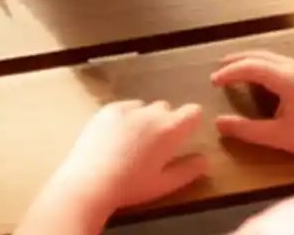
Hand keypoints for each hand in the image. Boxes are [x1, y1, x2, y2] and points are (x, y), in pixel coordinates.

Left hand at [42, 101, 207, 215]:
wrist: (89, 181)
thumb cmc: (131, 186)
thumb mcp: (164, 184)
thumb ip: (188, 170)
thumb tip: (204, 159)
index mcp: (169, 129)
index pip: (193, 111)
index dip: (191, 121)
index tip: (185, 134)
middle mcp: (151, 112)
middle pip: (167, 108)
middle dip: (166, 121)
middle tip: (155, 145)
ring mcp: (127, 108)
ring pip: (145, 106)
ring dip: (145, 118)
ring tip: (133, 141)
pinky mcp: (107, 109)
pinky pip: (125, 107)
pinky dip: (126, 117)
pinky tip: (116, 136)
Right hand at [211, 50, 293, 166]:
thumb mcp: (277, 137)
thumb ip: (246, 130)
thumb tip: (218, 123)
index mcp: (286, 79)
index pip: (250, 67)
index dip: (229, 72)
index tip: (213, 81)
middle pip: (258, 55)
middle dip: (236, 61)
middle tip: (217, 71)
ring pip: (269, 55)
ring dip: (248, 60)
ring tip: (231, 68)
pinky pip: (277, 60)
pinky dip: (261, 63)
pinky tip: (256, 73)